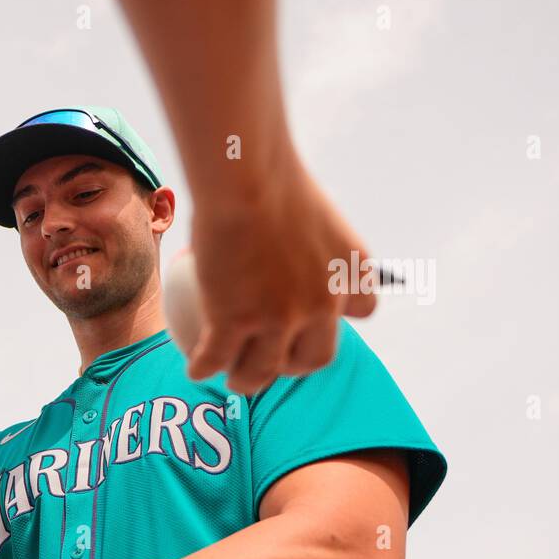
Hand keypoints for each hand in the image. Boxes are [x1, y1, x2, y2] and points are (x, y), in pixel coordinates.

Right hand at [187, 148, 374, 395]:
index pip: (363, 309)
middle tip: (274, 362)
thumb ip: (307, 239)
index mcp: (351, 270)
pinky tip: (194, 371)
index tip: (318, 315)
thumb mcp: (312, 208)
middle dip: (296, 367)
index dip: (342, 318)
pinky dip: (205, 369)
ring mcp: (280, 317)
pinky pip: (217, 359)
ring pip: (264, 370)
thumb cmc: (268, 177)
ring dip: (249, 382)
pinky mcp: (236, 322)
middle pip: (316, 357)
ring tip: (234, 381)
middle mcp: (323, 302)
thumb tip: (281, 240)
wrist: (244, 181)